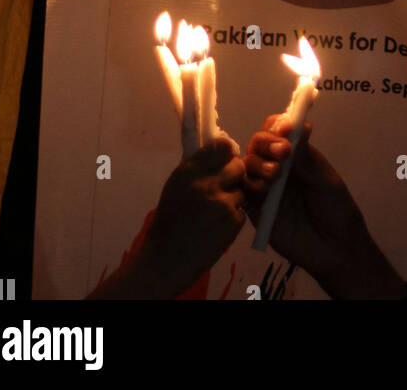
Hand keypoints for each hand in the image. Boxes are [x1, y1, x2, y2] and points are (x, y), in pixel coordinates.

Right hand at [138, 139, 247, 297]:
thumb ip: (197, 168)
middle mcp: (206, 184)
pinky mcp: (231, 223)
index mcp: (189, 171)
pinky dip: (233, 219)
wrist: (164, 260)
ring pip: (241, 191)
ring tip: (215, 214)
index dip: (227, 155)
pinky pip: (242, 213)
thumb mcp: (175, 186)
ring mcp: (221, 204)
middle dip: (234, 177)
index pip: (222, 146)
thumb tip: (222, 150)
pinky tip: (217, 228)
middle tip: (223, 189)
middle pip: (238, 166)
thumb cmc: (168, 222)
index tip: (224, 162)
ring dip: (233, 200)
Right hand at [244, 118, 406, 298]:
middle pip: (257, 144)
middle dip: (267, 143)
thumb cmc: (335, 209)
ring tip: (276, 175)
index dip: (278, 126)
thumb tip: (298, 125)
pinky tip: (264, 191)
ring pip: (247, 165)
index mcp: (295, 155)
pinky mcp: (256, 210)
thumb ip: (306, 157)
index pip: (277, 131)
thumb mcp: (325, 180)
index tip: (286, 128)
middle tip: (283, 152)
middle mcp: (276, 167)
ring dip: (259, 164)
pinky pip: (243, 192)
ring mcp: (264, 188)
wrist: (334, 248)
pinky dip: (249, 186)